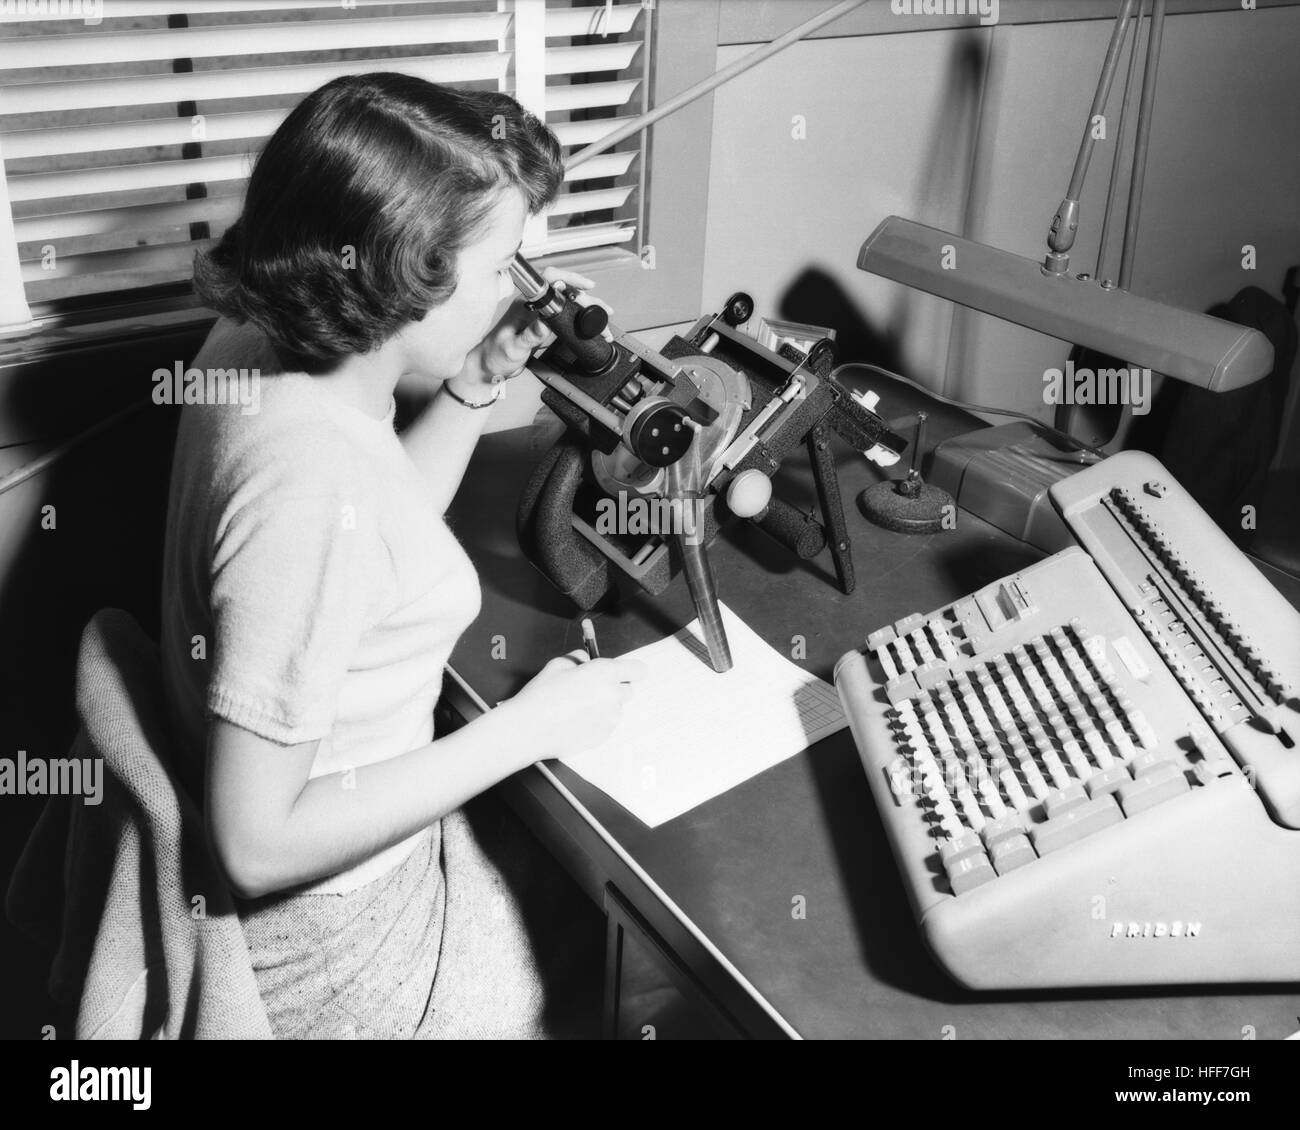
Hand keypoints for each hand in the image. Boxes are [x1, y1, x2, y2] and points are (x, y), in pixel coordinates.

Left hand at [456, 267, 607, 391]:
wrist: (487, 366)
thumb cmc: (494, 355)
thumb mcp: (513, 347)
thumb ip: (530, 335)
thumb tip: (546, 323)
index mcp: (525, 304)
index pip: (550, 280)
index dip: (570, 278)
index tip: (586, 286)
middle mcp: (533, 305)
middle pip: (565, 292)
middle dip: (587, 297)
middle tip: (602, 310)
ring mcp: (538, 314)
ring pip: (567, 303)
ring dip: (586, 308)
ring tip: (602, 318)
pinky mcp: (542, 325)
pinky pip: (564, 315)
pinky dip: (579, 319)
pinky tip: (589, 324)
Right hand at [501, 648, 645, 762]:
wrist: (530, 728)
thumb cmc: (542, 694)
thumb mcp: (558, 664)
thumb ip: (579, 658)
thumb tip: (586, 660)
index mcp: (605, 673)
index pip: (638, 670)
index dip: (629, 670)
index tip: (621, 672)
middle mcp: (613, 695)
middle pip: (627, 690)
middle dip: (614, 687)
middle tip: (591, 689)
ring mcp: (610, 718)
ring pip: (615, 709)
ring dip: (604, 706)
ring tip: (577, 707)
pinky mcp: (603, 736)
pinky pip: (606, 725)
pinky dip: (596, 722)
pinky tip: (575, 720)